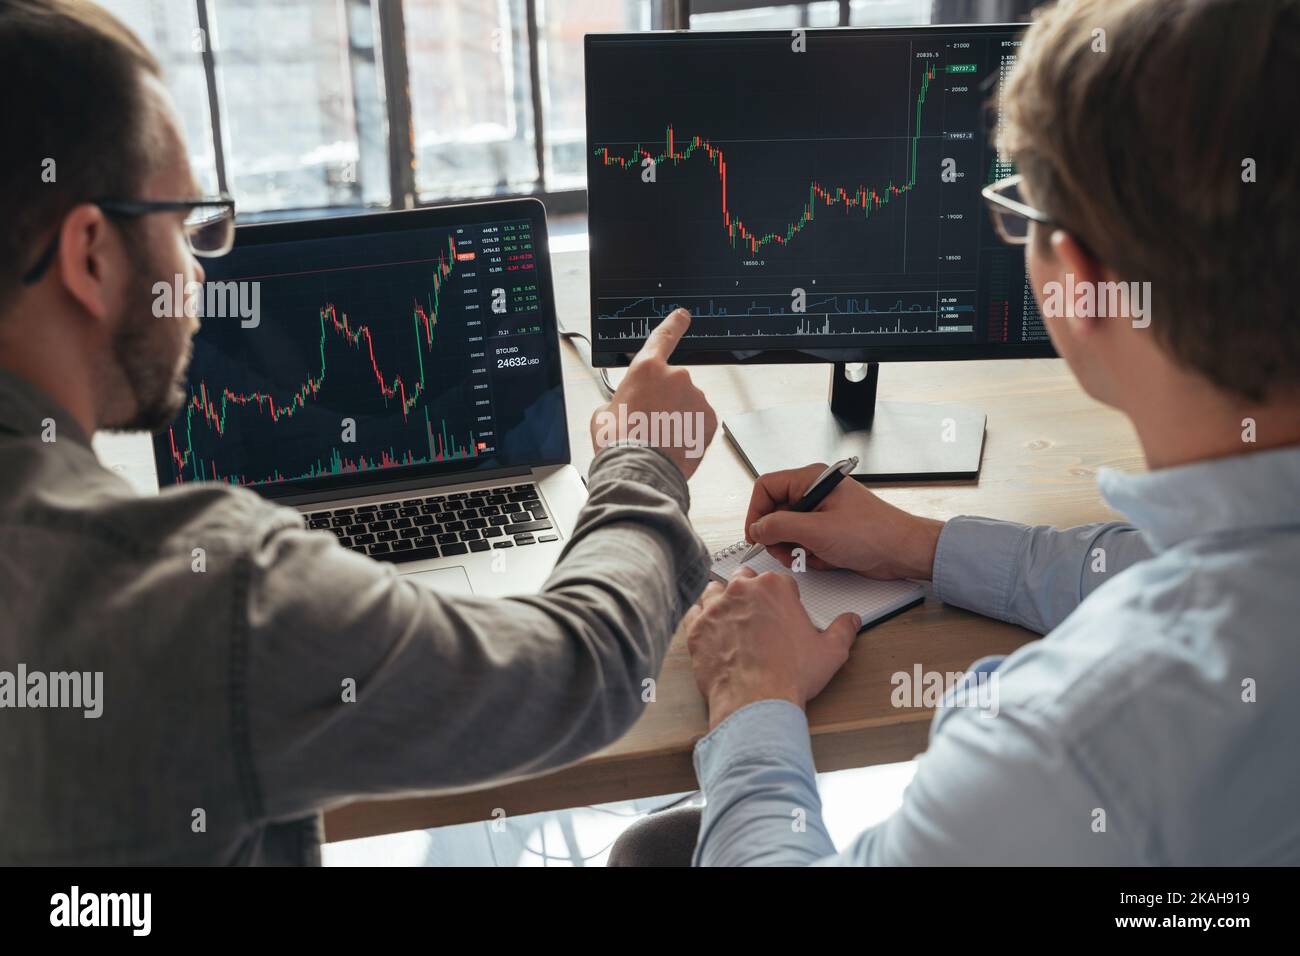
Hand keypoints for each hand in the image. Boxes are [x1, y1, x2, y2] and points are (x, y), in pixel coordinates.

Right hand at [589, 308, 717, 479]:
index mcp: (646, 368)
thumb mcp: (604, 412)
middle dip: (664, 400)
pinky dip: (690, 430)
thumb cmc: (619, 443)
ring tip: (660, 438)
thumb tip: (627, 405)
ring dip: (677, 416)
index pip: (663, 337)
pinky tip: (674, 443)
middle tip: (649, 423)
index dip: (674, 324)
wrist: (640, 470)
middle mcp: (676, 376)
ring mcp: (696, 397)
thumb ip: (622, 397)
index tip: (683, 316)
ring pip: (687, 403)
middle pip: (672, 383)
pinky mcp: (709, 418)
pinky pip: (699, 420)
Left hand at [686, 567, 860, 728]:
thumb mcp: (830, 652)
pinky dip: (701, 618)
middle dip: (751, 591)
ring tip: (732, 619)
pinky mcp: (696, 627)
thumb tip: (851, 621)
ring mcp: (715, 607)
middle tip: (758, 614)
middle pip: (744, 577)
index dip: (784, 597)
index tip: (784, 612)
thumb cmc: (790, 676)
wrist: (756, 702)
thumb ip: (843, 630)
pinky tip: (710, 630)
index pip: (779, 580)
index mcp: (774, 588)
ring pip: (715, 590)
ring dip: (723, 600)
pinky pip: (693, 612)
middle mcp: (742, 590)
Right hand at [744, 463, 943, 579]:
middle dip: (777, 536)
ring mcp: (821, 512)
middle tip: (785, 552)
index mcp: (811, 479)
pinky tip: (825, 559)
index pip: (767, 487)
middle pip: (774, 511)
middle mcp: (814, 492)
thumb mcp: (818, 531)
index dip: (756, 511)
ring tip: (809, 557)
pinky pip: (803, 542)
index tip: (755, 535)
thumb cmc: (872, 533)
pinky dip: (809, 555)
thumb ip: (780, 527)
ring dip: (793, 549)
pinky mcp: (828, 531)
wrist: (902, 552)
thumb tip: (756, 528)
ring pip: (787, 530)